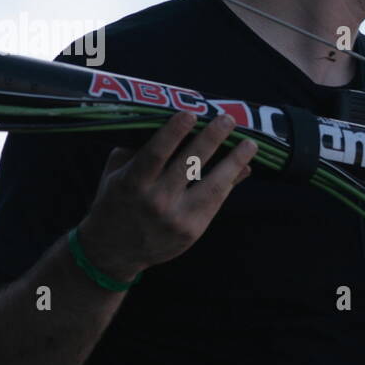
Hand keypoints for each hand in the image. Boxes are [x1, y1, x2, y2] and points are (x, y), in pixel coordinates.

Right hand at [77, 111, 258, 278]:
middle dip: (211, 139)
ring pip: (212, 185)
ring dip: (233, 162)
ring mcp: (176, 218)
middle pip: (188, 165)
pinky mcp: (192, 231)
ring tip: (249, 143)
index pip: (156, 154)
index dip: (174, 132)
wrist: (114, 250)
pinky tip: (242, 166)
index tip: (190, 113)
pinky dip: (230, 182)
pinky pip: (216, 201)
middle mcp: (155, 201)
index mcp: (132, 183)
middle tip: (227, 119)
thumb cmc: (116, 202)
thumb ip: (138, 149)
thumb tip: (169, 125)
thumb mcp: (117, 173)